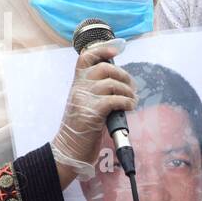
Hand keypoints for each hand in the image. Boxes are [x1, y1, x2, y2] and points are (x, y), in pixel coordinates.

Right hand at [51, 39, 134, 183]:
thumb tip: (117, 83)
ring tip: (132, 100)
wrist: (68, 151)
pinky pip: (115, 99)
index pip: (86, 58)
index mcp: (76, 85)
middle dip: (123, 75)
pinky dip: (127, 102)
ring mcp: (84, 99)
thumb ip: (94, 92)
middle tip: (131, 87)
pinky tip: (130, 107)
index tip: (116, 50)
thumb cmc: (80, 130)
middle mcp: (79, 89)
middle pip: (104, 68)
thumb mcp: (83, 104)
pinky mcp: (92, 112)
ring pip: (112, 83)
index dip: (102, 49)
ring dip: (128, 91)